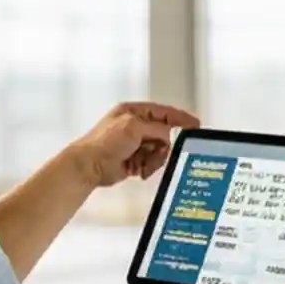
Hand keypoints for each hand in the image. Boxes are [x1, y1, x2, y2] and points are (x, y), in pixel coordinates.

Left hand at [69, 102, 199, 187]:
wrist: (89, 166)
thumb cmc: (105, 142)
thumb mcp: (134, 128)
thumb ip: (157, 129)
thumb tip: (170, 135)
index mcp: (134, 112)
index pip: (163, 112)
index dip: (180, 118)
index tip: (195, 126)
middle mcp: (135, 126)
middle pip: (164, 135)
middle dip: (164, 146)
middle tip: (161, 153)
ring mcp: (134, 144)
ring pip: (160, 151)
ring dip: (155, 159)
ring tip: (145, 165)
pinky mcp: (134, 160)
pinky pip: (152, 163)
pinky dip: (149, 168)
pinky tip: (140, 171)